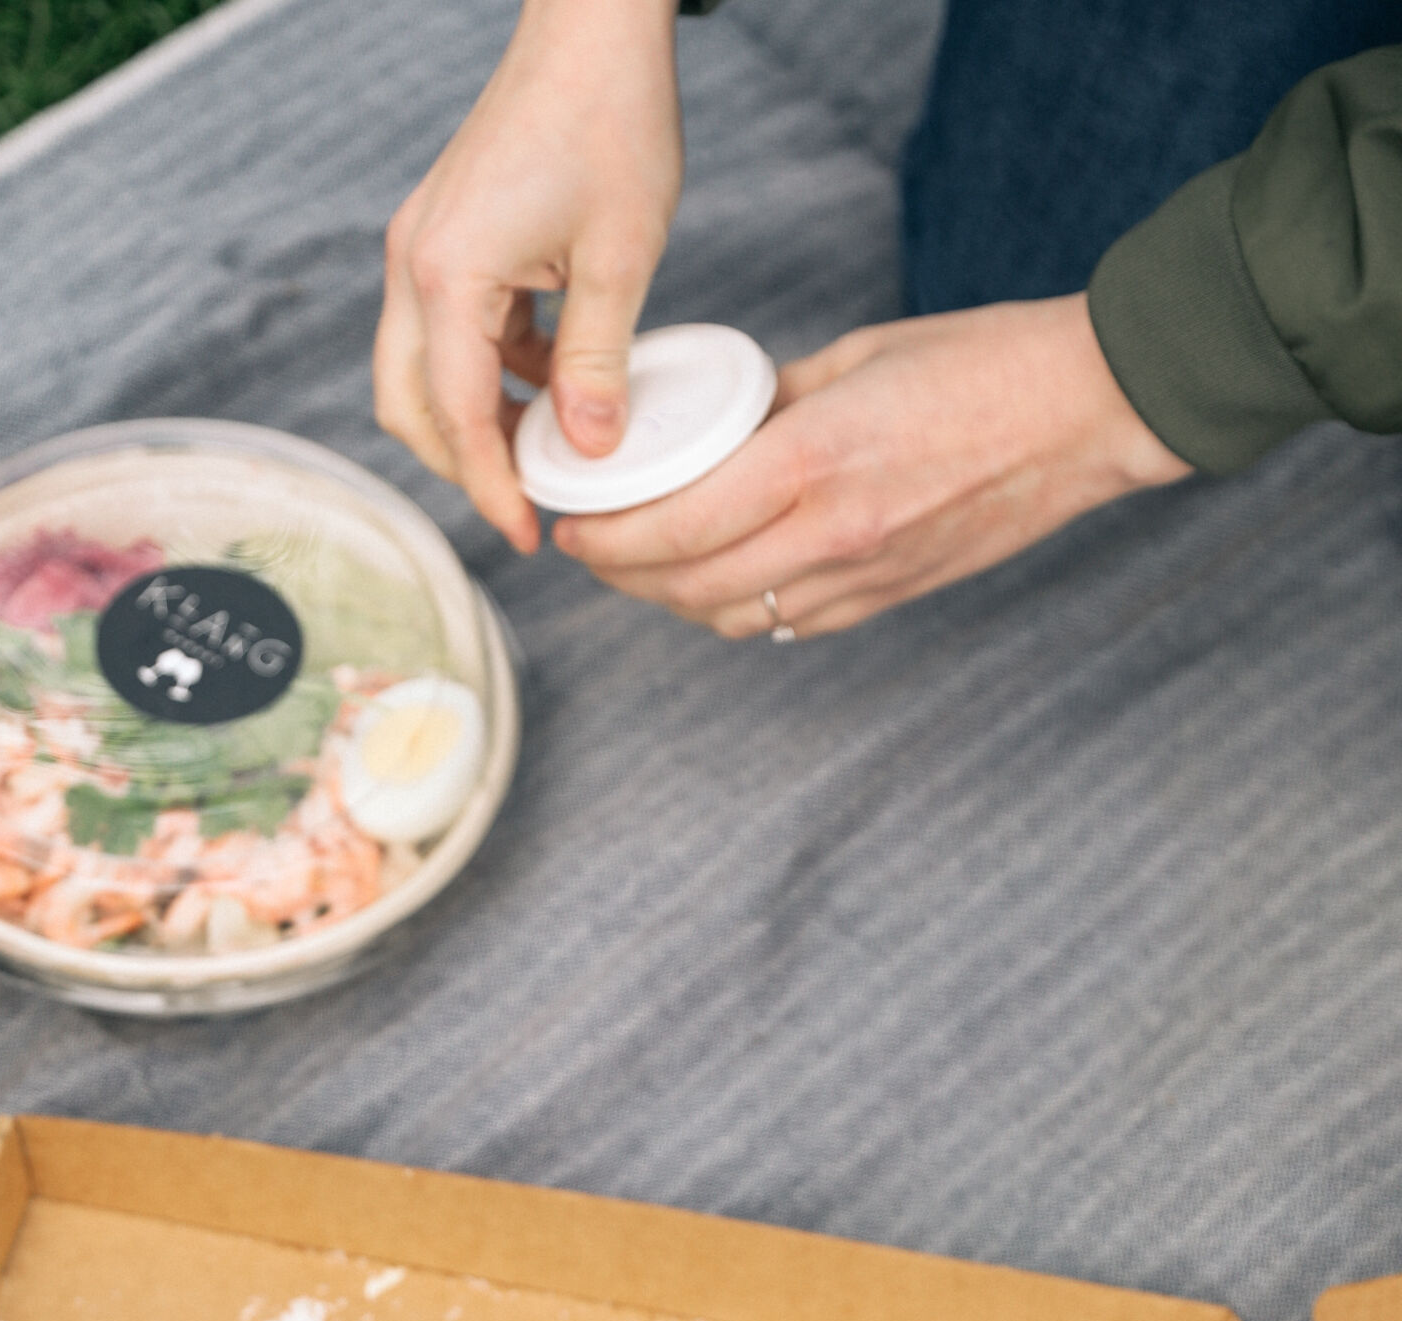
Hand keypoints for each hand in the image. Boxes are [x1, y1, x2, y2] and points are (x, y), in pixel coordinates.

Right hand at [375, 0, 683, 552]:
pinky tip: (552, 376)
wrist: (592, 23)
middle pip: (407, 405)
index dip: (490, 485)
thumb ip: (597, 363)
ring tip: (549, 440)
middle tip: (527, 499)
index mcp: (448, 273)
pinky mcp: (442, 235)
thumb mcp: (621, 257)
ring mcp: (421, 246)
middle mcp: (414, 262)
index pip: (455, 414)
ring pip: (418, 372)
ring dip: (475, 416)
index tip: (529, 531)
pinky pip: (446, 330)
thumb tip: (587, 451)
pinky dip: (488, 369)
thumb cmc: (611, 118)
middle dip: (461, 462)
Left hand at [554, 295, 1192, 635]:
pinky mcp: (888, 598)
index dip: (606, 537)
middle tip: (589, 547)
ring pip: (729, 617)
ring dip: (672, 600)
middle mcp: (830, 535)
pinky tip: (716, 579)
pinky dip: (735, 609)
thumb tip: (708, 424)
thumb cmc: (980, 363)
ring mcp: (861, 577)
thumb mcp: (856, 357)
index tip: (571, 524)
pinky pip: (785, 625)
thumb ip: (772, 400)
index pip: (674, 527)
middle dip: (621, 575)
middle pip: (686, 586)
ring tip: (641, 566)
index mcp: (813, 462)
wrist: (1087, 413)